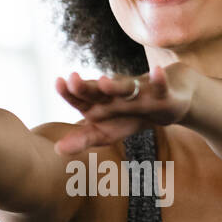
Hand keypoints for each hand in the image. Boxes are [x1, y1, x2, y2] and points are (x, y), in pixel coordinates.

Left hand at [54, 63, 199, 155]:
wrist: (165, 102)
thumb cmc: (128, 118)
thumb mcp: (105, 133)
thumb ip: (82, 139)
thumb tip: (57, 149)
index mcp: (100, 101)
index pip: (81, 98)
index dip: (70, 92)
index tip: (59, 83)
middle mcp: (115, 93)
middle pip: (98, 90)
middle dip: (86, 86)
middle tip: (72, 79)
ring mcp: (138, 91)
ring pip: (125, 87)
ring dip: (116, 85)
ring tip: (104, 81)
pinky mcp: (161, 92)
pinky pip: (160, 85)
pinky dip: (159, 79)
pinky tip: (157, 71)